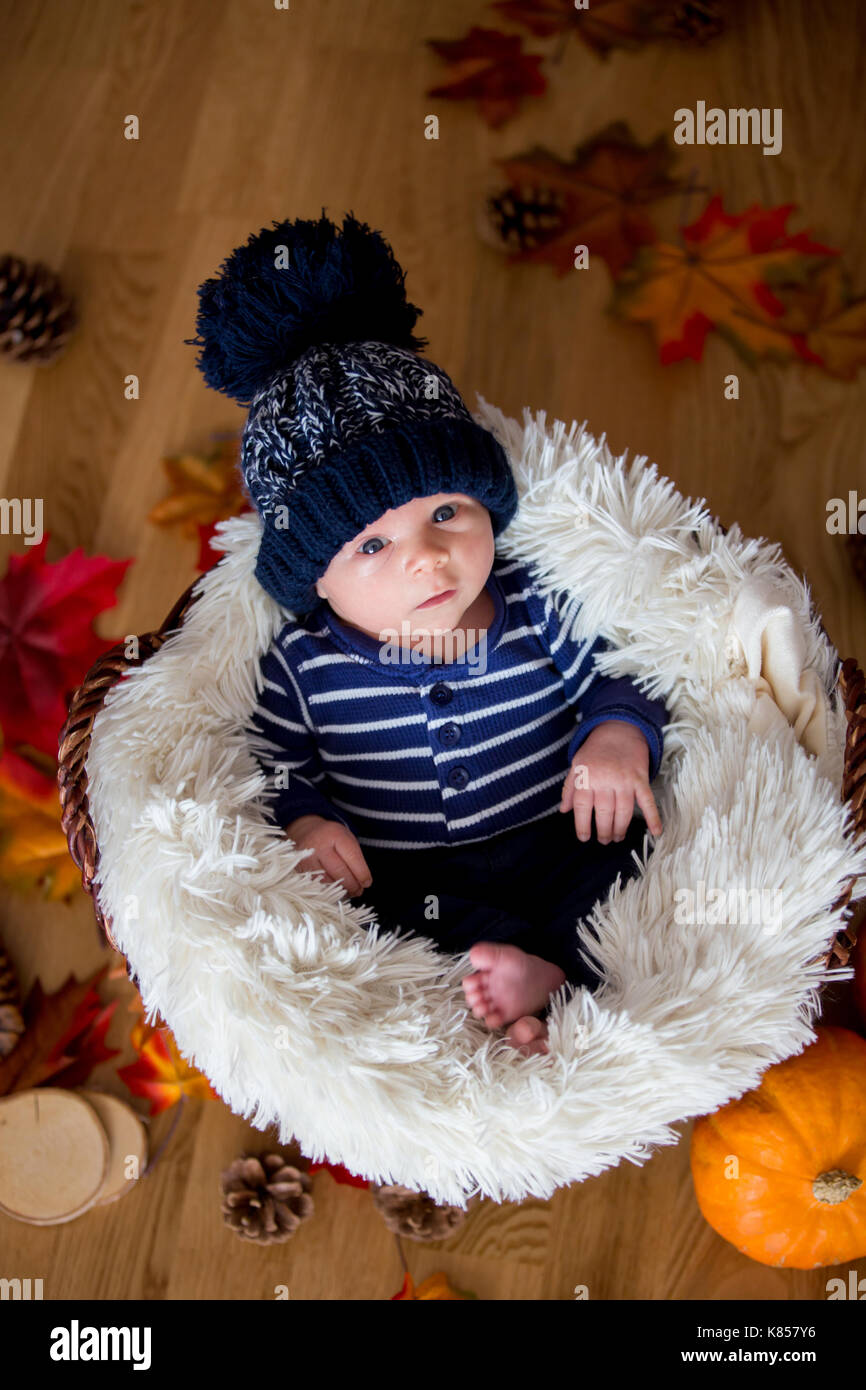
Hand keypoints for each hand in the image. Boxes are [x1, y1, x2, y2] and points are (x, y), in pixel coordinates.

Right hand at [284, 815, 372, 897]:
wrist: (305, 832)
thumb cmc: (331, 838)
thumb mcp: (346, 839)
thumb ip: (355, 858)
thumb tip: (363, 884)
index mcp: (334, 834)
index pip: (352, 857)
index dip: (362, 873)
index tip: (367, 882)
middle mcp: (319, 846)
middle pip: (340, 872)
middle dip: (353, 885)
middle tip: (359, 891)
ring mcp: (307, 859)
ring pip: (328, 882)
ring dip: (341, 891)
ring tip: (349, 891)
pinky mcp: (299, 870)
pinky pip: (317, 886)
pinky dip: (329, 891)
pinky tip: (336, 891)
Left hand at [559, 721, 661, 843]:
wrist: (619, 729)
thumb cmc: (595, 750)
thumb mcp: (577, 765)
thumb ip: (569, 788)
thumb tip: (564, 810)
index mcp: (587, 777)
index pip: (582, 807)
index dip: (582, 825)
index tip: (584, 837)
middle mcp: (606, 780)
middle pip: (604, 813)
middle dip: (603, 831)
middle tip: (603, 840)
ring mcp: (625, 781)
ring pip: (624, 812)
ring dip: (620, 829)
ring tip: (617, 837)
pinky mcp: (640, 780)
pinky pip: (647, 801)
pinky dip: (653, 817)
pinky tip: (656, 832)